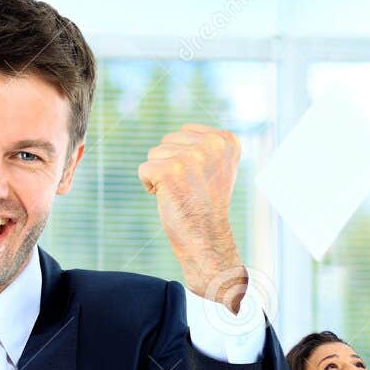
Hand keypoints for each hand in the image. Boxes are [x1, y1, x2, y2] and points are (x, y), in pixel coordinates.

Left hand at [137, 124, 244, 308]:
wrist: (206, 238)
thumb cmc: (207, 205)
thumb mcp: (217, 166)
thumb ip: (205, 144)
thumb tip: (181, 132)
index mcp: (226, 140)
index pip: (186, 132)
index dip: (185, 157)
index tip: (200, 179)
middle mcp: (211, 144)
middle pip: (169, 140)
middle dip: (171, 164)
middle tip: (189, 188)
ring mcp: (190, 156)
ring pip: (155, 153)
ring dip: (161, 175)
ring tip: (181, 193)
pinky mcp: (169, 170)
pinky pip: (144, 169)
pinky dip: (150, 186)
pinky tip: (168, 198)